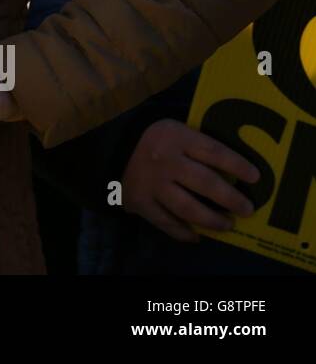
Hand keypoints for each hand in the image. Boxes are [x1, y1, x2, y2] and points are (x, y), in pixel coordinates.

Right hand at [121, 119, 259, 240]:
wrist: (113, 147)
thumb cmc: (155, 140)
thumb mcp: (175, 131)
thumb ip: (199, 145)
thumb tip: (236, 170)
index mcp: (175, 137)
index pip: (213, 151)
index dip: (237, 165)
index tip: (255, 178)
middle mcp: (164, 160)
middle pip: (204, 183)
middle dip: (230, 199)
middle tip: (247, 210)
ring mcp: (151, 183)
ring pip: (187, 207)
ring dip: (211, 220)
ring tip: (227, 225)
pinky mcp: (140, 201)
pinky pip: (166, 222)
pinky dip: (183, 232)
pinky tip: (197, 237)